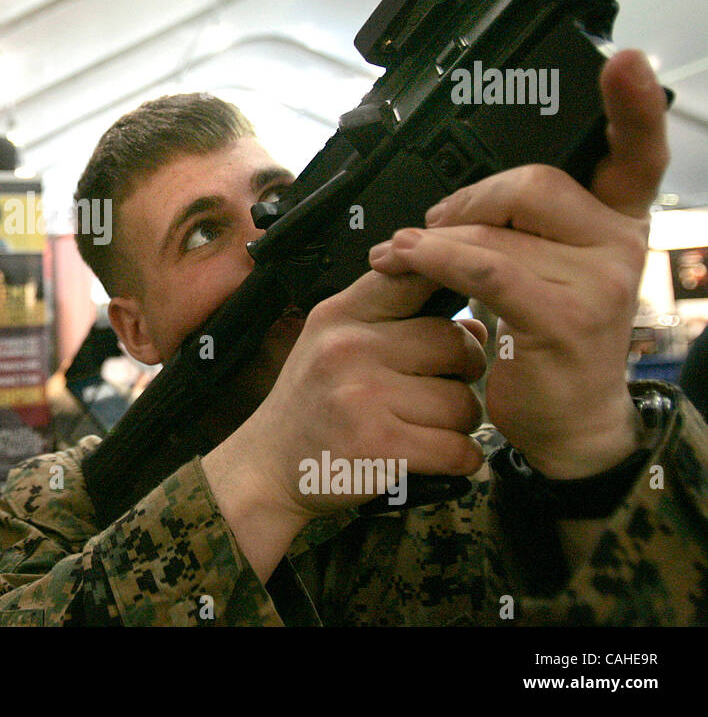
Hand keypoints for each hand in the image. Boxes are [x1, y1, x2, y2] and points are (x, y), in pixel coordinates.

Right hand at [202, 270, 487, 578]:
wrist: (267, 468)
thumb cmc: (312, 405)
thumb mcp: (336, 345)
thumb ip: (399, 325)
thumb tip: (478, 327)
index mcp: (339, 314)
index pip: (413, 276)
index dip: (453, 281)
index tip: (462, 301)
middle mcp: (348, 346)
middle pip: (455, 345)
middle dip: (463, 375)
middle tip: (440, 394)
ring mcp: (361, 395)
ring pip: (462, 403)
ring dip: (459, 426)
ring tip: (427, 430)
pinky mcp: (377, 445)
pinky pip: (457, 449)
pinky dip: (459, 461)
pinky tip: (434, 459)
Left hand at [368, 50, 667, 477]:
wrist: (563, 423)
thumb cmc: (541, 339)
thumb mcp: (536, 269)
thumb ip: (516, 226)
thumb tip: (451, 199)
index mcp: (618, 220)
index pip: (638, 155)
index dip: (635, 106)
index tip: (627, 61)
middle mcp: (620, 244)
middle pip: (533, 182)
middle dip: (468, 200)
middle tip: (432, 226)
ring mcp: (598, 282)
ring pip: (496, 231)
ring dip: (432, 239)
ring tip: (399, 253)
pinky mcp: (563, 318)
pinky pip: (483, 267)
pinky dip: (432, 259)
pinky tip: (404, 261)